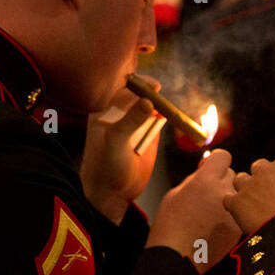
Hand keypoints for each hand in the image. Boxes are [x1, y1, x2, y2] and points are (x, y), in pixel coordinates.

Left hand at [81, 87, 164, 224]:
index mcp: (104, 110)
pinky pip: (159, 118)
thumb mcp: (115, 141)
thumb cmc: (105, 167)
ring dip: (159, 101)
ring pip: (150, 103)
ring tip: (164, 105)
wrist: (112, 194)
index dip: (134, 80)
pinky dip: (166, 114)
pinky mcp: (149, 134)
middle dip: (149, 88)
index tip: (148, 83)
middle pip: (138, 91)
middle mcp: (119, 113)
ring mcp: (135, 122)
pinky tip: (170, 114)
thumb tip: (149, 102)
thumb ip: (131, 121)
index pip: (119, 86)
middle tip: (157, 89)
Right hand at [147, 149, 240, 271]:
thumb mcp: (175, 194)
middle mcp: (223, 192)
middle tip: (207, 195)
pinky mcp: (238, 228)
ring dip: (228, 199)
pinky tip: (215, 227)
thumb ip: (194, 178)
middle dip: (221, 181)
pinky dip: (230, 217)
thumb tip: (206, 168)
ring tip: (210, 214)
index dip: (216, 162)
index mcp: (205, 180)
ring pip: (237, 195)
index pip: (223, 156)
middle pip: (231, 175)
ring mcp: (233, 211)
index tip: (210, 169)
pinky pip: (238, 214)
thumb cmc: (170, 225)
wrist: (177, 257)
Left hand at [224, 154, 274, 234]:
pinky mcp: (236, 201)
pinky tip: (242, 217)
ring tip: (253, 208)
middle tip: (267, 198)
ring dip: (245, 191)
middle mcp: (266, 168)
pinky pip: (229, 200)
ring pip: (240, 180)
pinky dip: (233, 207)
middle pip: (258, 168)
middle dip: (261, 180)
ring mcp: (249, 184)